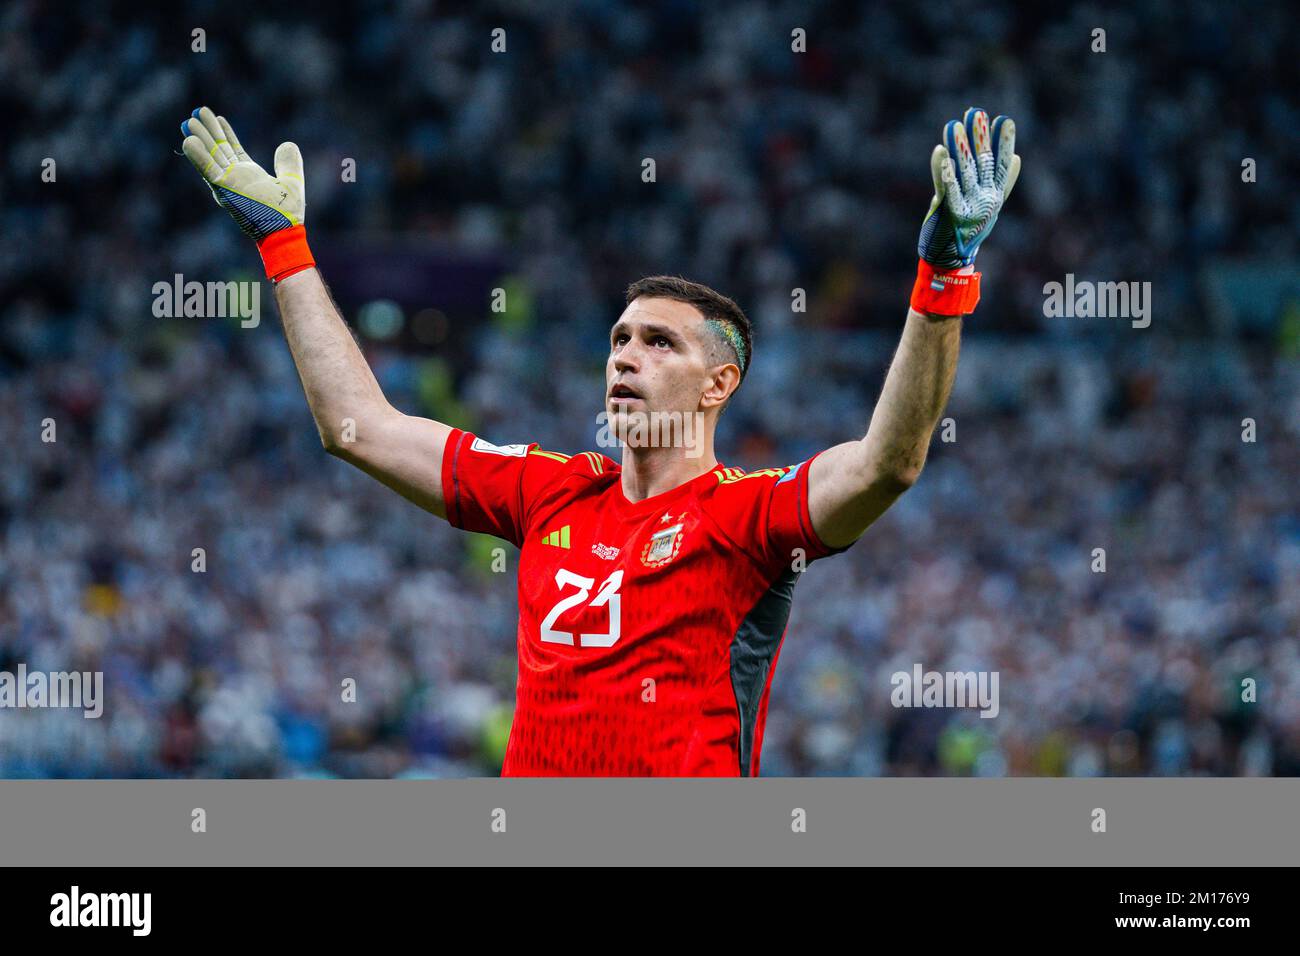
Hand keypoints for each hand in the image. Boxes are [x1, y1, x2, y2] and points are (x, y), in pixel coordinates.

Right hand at [180, 106, 305, 241]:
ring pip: (210, 156)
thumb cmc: (287, 214)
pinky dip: (198, 156)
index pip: (232, 149)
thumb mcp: (291, 182)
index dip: (224, 133)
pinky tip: (189, 141)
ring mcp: (228, 183)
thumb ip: (288, 163)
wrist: (284, 231)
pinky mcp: (225, 189)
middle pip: (218, 149)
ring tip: (188, 121)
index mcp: (248, 175)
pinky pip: (209, 170)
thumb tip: (288, 144)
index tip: (216, 117)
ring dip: (199, 138)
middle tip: (197, 111)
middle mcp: (235, 178)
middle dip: (208, 131)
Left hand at [917, 108, 1019, 268]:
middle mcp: (984, 198)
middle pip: (983, 162)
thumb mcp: (991, 206)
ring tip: (953, 125)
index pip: (1002, 164)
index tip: (1005, 120)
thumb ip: (1004, 181)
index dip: (1004, 142)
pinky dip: (944, 171)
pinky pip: (947, 188)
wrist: (952, 260)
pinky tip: (940, 153)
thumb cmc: (969, 230)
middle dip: (979, 137)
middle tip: (976, 112)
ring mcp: (968, 206)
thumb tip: (1017, 158)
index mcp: (994, 195)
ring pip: (964, 171)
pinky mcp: (950, 213)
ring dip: (959, 148)